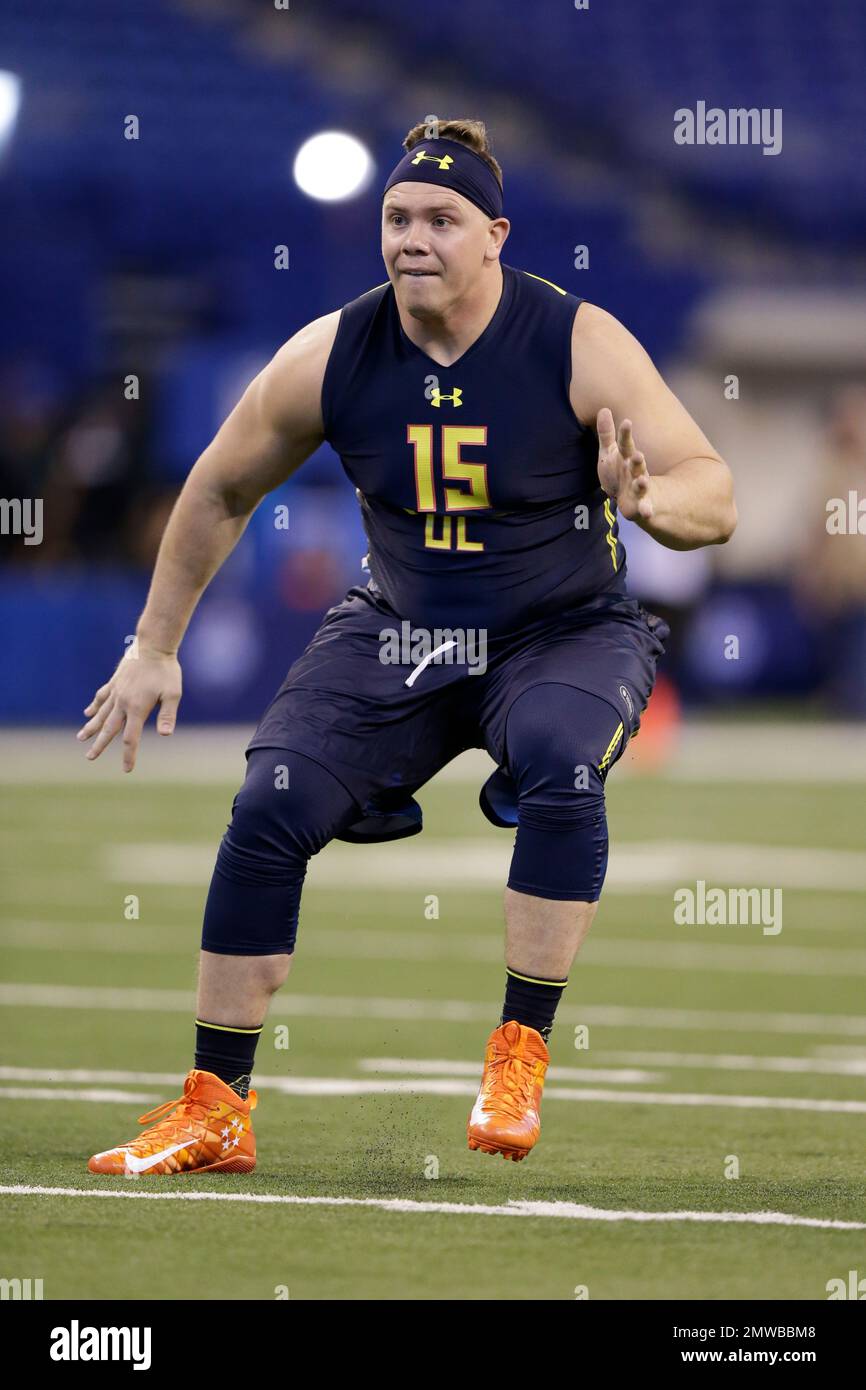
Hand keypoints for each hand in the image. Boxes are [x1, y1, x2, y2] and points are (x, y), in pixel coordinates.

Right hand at [76, 639, 182, 772]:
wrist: (153, 645)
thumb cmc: (166, 670)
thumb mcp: (172, 693)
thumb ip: (168, 714)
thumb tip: (166, 734)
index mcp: (137, 708)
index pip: (131, 737)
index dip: (128, 755)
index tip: (126, 769)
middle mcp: (122, 702)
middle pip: (109, 728)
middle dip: (100, 745)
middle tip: (89, 758)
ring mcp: (116, 691)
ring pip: (101, 714)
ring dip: (91, 727)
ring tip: (81, 738)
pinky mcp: (115, 682)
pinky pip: (101, 697)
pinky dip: (94, 706)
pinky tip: (87, 713)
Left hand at [596, 407, 653, 521]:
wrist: (633, 499)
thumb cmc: (619, 472)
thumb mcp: (610, 453)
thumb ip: (606, 434)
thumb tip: (603, 409)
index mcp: (627, 458)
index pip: (625, 445)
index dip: (625, 435)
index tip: (626, 422)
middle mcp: (636, 472)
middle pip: (637, 465)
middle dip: (637, 461)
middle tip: (637, 455)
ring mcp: (640, 489)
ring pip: (642, 485)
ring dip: (642, 483)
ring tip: (642, 481)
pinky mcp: (641, 506)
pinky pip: (645, 508)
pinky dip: (647, 510)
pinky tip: (647, 512)